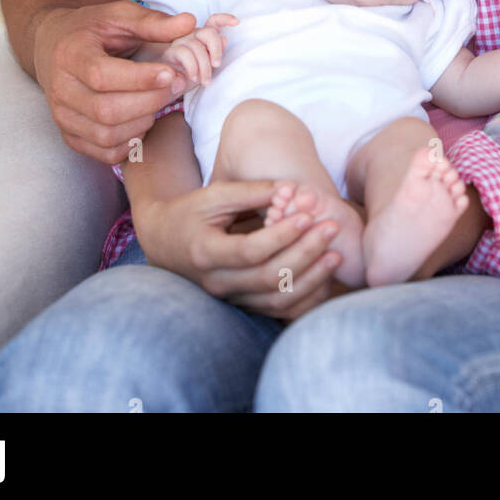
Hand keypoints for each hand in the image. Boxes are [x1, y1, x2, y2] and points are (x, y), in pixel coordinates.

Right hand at [33, 0, 197, 163]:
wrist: (53, 47)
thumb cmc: (91, 29)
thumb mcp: (118, 15)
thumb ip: (153, 22)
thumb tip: (190, 22)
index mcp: (70, 54)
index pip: (101, 75)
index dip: (139, 79)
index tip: (171, 73)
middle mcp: (60, 89)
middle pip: (105, 110)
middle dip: (149, 102)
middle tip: (175, 87)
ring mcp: (63, 116)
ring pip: (106, 135)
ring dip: (142, 122)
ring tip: (159, 100)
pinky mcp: (70, 135)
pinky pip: (104, 151)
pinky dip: (130, 142)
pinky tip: (142, 119)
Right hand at [133, 182, 345, 321]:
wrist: (164, 243)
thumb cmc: (190, 213)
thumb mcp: (214, 196)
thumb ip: (250, 192)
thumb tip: (290, 188)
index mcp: (205, 252)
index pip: (250, 250)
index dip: (282, 234)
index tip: (307, 214)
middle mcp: (216, 282)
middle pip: (268, 277)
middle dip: (305, 253)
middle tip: (330, 228)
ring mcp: (228, 299)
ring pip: (276, 300)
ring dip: (311, 279)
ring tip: (335, 254)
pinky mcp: (241, 305)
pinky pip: (277, 311)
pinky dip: (304, 298)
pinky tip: (324, 278)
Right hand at [161, 14, 237, 85]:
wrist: (175, 87)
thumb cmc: (196, 73)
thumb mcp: (210, 65)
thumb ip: (218, 51)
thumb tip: (225, 39)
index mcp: (204, 36)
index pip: (214, 21)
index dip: (225, 19)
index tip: (236, 22)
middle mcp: (193, 35)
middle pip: (208, 32)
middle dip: (216, 49)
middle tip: (217, 65)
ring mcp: (181, 41)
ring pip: (197, 46)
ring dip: (204, 66)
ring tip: (206, 81)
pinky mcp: (171, 51)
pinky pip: (185, 54)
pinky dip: (192, 67)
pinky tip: (194, 77)